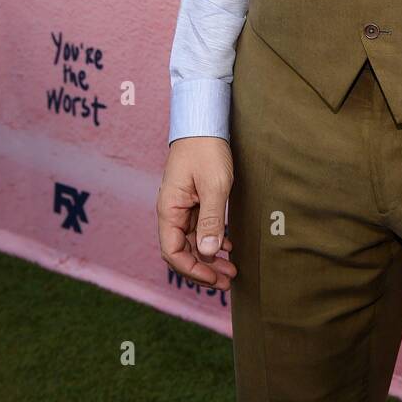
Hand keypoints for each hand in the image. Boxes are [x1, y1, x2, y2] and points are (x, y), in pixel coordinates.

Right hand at [157, 136, 237, 289]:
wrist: (204, 121)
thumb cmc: (207, 150)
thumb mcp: (214, 186)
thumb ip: (211, 220)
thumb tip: (208, 252)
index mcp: (169, 210)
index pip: (173, 252)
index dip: (193, 270)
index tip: (216, 278)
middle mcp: (172, 211)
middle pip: (182, 251)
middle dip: (203, 268)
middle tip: (228, 280)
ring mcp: (182, 206)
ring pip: (192, 241)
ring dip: (210, 256)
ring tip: (231, 267)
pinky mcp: (193, 199)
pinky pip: (198, 227)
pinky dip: (212, 239)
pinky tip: (228, 243)